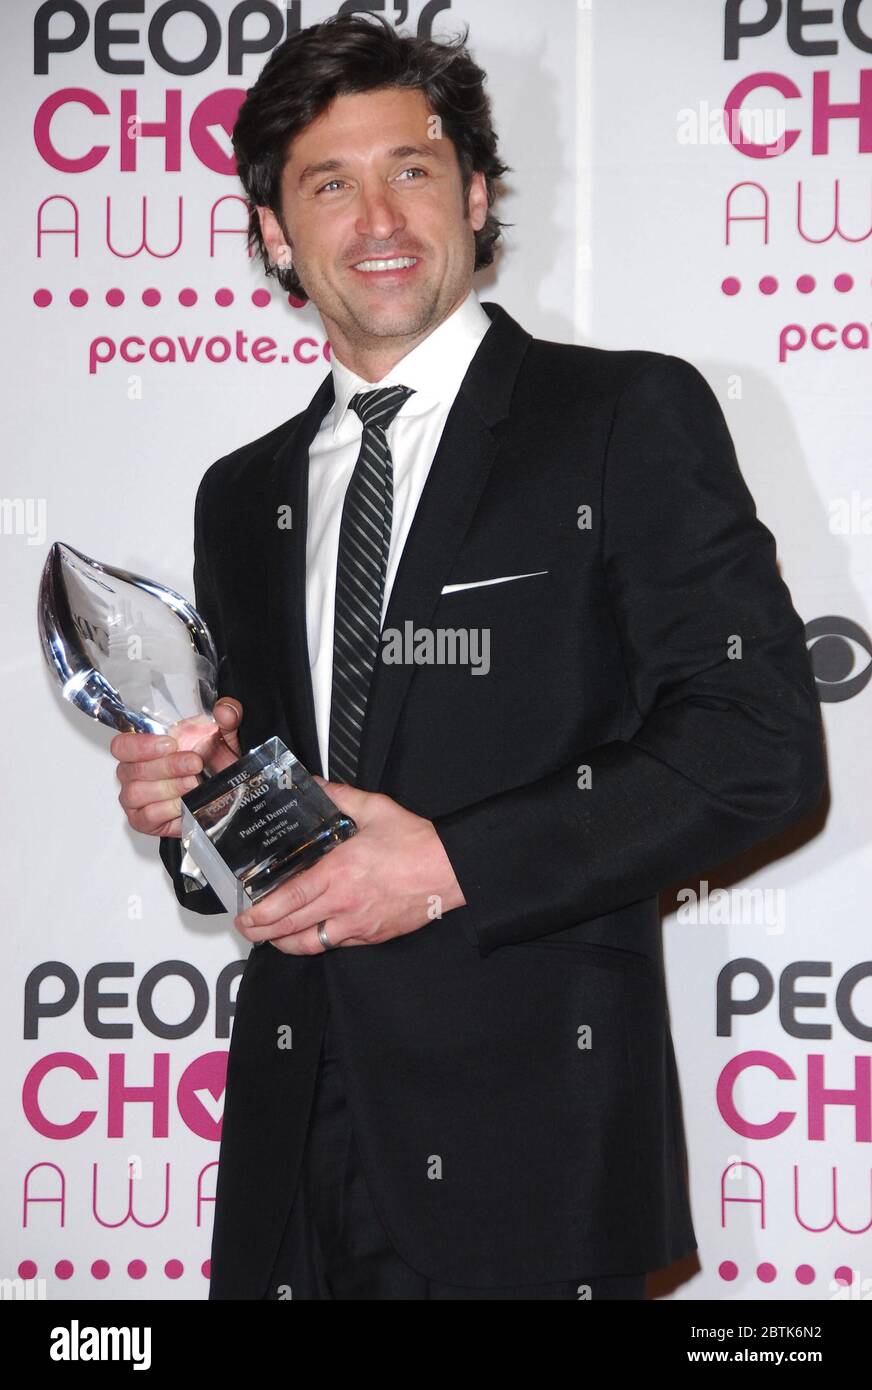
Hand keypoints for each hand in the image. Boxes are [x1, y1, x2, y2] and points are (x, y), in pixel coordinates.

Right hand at [111, 697, 243, 838]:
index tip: (171, 744)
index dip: (141, 744)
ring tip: (193, 784)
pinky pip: (146, 816)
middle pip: (132, 769)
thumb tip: (225, 710)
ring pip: (137, 792)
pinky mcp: (143, 820)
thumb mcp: (225, 738)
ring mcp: (135, 798)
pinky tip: (184, 804)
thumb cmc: (213, 765)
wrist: (225, 796)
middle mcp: (133, 772)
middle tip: (195, 764)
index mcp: (144, 747)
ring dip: (168, 787)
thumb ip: (227, 718)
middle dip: (167, 766)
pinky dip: (167, 810)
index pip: (122, 744)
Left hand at [234, 779, 466, 953]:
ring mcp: (358, 924)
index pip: (291, 899)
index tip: (246, 914)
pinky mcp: (372, 936)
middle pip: (292, 927)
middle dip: (263, 931)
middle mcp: (345, 903)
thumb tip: (314, 785)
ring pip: (311, 944)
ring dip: (285, 943)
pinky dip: (316, 942)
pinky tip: (309, 934)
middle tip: (247, 927)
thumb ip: (338, 797)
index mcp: (340, 872)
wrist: (449, 870)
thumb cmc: (416, 843)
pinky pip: (336, 944)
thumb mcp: (374, 809)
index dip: (263, 912)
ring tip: (270, 937)